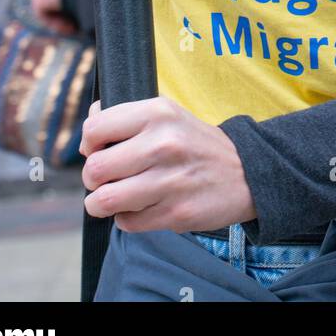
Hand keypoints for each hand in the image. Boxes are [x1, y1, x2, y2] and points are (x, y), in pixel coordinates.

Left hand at [80, 97, 256, 233]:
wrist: (247, 172)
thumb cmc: (195, 143)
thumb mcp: (168, 114)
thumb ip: (127, 117)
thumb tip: (89, 128)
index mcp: (158, 113)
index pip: (95, 129)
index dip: (89, 144)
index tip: (98, 150)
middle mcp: (163, 143)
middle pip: (94, 169)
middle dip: (93, 179)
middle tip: (105, 179)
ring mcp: (170, 180)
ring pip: (105, 200)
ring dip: (101, 204)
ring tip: (111, 199)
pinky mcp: (176, 212)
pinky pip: (127, 222)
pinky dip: (127, 218)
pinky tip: (141, 207)